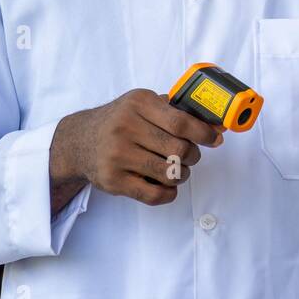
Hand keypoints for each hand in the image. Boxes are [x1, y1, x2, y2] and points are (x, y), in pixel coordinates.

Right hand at [50, 89, 222, 208]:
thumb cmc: (121, 121)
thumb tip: (219, 126)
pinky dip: (169, 193)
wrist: (79, 141)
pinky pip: (154, 195)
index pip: (181, 122)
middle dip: (193, 156)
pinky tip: (166, 185)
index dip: (204, 134)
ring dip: (182, 174)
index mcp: (138, 104)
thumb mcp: (145, 105)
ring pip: (170, 173)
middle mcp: (125, 128)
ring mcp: (118, 156)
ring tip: (176, 169)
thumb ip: (179, 112)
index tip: (215, 140)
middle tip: (190, 156)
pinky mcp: (113, 181)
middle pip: (179, 149)